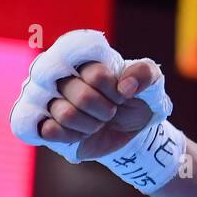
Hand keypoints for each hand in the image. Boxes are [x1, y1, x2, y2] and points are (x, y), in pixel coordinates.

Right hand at [39, 59, 159, 160]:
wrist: (130, 129)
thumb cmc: (137, 99)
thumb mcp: (152, 82)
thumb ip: (144, 74)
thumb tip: (126, 87)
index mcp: (86, 60)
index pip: (96, 74)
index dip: (114, 91)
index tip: (123, 94)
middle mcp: (63, 76)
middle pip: (82, 96)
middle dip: (105, 110)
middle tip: (110, 111)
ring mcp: (51, 99)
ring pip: (65, 114)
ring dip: (91, 124)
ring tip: (97, 122)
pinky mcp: (44, 123)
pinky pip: (49, 130)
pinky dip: (72, 135)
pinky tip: (80, 133)